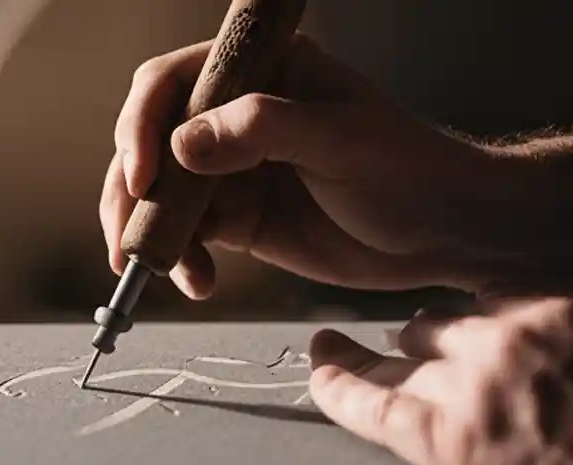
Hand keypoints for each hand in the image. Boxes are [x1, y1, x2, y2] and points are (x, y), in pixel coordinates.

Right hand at [100, 33, 523, 298]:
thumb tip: (182, 145)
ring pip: (158, 195)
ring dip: (144, 232)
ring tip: (151, 269)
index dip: (143, 126)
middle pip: (149, 142)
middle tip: (128, 235)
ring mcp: (231, 170)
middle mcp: (234, 116)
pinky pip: (186, 237)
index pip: (172, 84)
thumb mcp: (341, 141)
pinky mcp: (237, 219)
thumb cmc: (409, 171)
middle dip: (129, 190)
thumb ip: (264, 130)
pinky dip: (179, 262)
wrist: (444, 233)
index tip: (146, 174)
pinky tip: (196, 282)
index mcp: (260, 74)